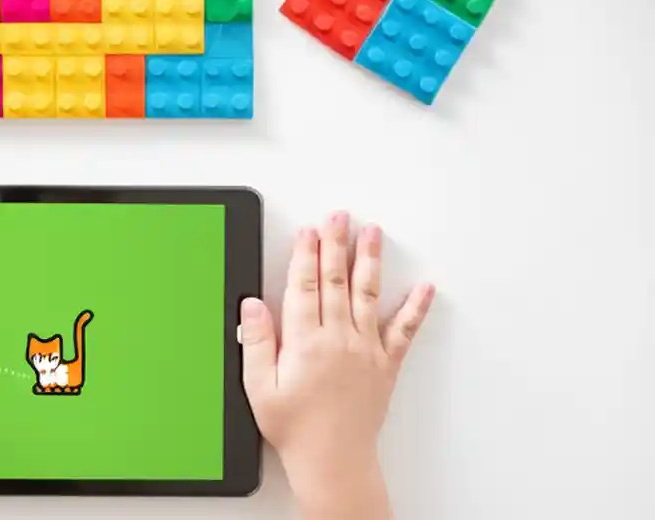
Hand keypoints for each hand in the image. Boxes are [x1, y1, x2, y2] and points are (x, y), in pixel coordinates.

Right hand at [240, 212, 433, 519]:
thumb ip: (255, 342)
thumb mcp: (259, 387)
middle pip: (335, 280)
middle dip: (336, 244)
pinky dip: (416, 308)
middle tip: (339, 216)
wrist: (333, 460)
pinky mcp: (385, 364)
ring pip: (368, 294)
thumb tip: (251, 306)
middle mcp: (339, 339)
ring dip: (369, 260)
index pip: (303, 285)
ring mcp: (365, 349)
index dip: (306, 254)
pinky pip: (404, 331)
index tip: (308, 231)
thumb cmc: (295, 428)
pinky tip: (425, 288)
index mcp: (305, 342)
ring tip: (373, 233)